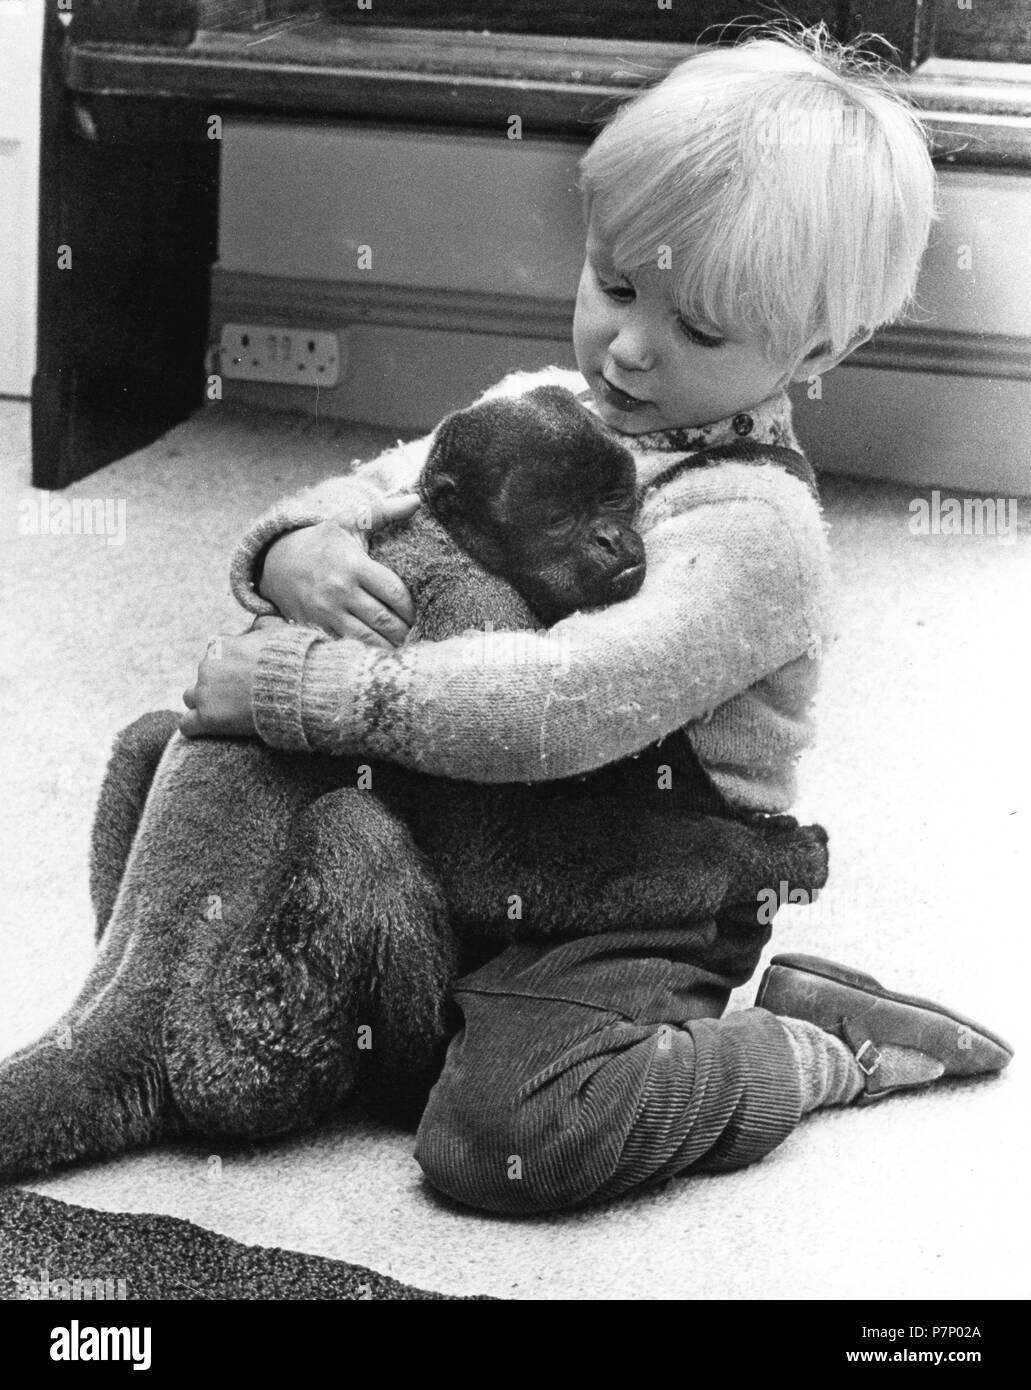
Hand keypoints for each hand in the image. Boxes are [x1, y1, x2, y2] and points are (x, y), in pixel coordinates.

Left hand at [180, 616, 289, 737]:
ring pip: (191, 697)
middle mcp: (207, 666)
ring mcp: (205, 693)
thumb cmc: (290, 661)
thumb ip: (263, 623)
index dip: (229, 665)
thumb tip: (258, 622)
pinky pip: (187, 725)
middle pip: (204, 676)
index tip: (244, 674)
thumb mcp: (278, 632)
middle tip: (240, 695)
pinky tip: (208, 729)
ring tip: (226, 712)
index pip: (214, 653)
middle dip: (217, 684)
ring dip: (205, 703)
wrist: (295, 690)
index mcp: (221, 645)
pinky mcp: (207, 718)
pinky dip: (196, 727)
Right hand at [259, 494, 419, 647]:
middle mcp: (340, 591)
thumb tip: (416, 500)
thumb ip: (383, 512)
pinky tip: (378, 652)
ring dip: (388, 645)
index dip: (411, 607)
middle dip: (404, 630)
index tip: (418, 612)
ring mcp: (327, 612)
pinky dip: (364, 651)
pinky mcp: (317, 626)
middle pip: (383, 619)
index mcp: (353, 565)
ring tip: (403, 646)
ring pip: (367, 638)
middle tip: (415, 632)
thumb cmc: (322, 542)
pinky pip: (346, 645)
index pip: (393, 592)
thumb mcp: (349, 522)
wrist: (277, 562)